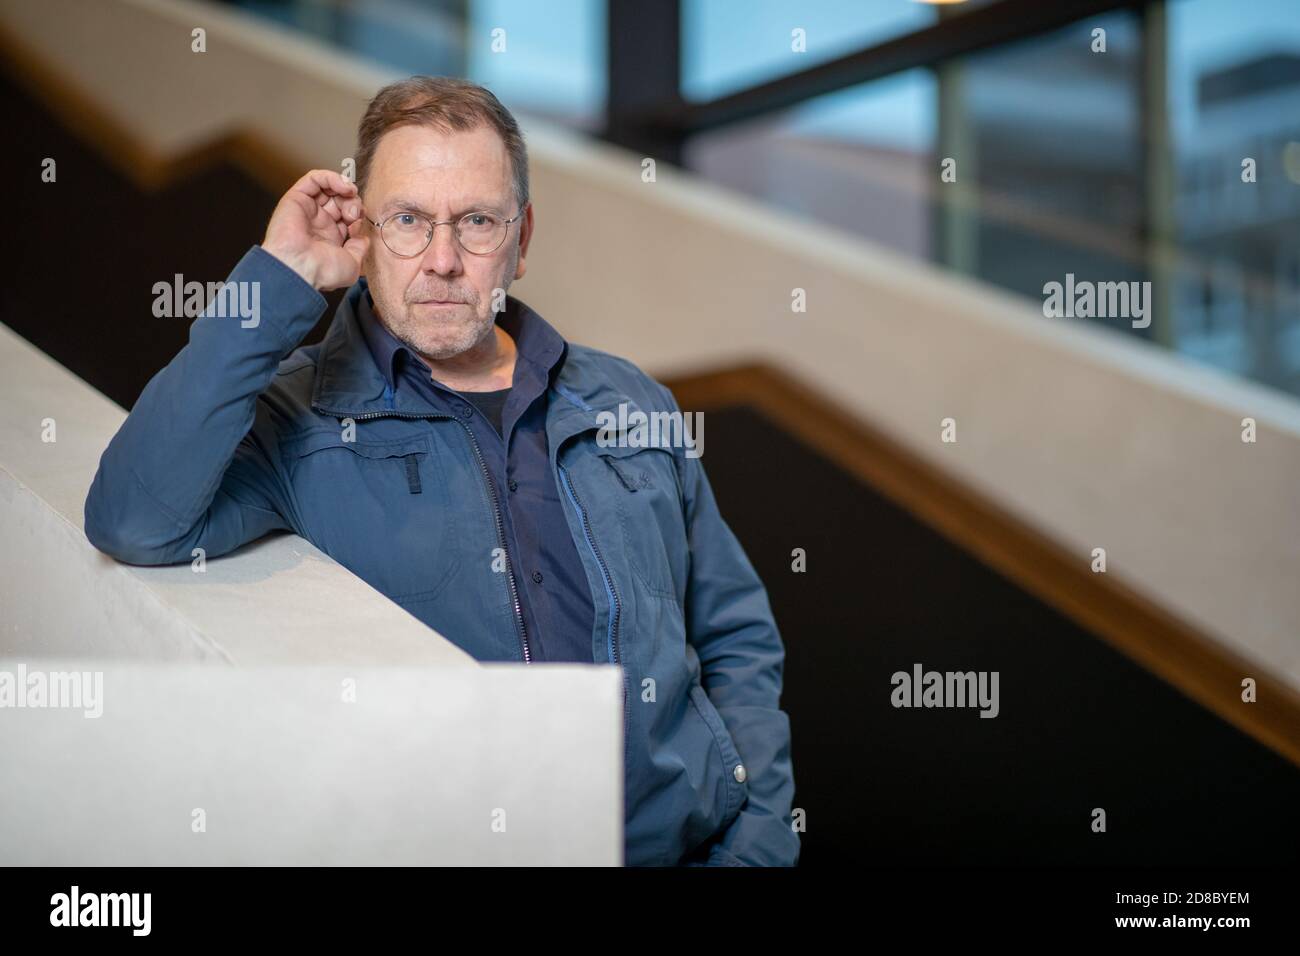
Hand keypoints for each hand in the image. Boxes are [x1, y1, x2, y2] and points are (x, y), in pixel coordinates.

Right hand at [261, 169, 368, 290]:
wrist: (300, 268)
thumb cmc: (323, 271)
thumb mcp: (352, 264)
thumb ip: (360, 247)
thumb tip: (364, 237)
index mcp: (330, 237)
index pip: (349, 216)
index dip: (359, 216)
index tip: (358, 226)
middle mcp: (319, 222)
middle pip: (341, 200)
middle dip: (353, 203)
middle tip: (353, 215)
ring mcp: (307, 210)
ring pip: (329, 188)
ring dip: (344, 188)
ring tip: (350, 195)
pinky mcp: (296, 198)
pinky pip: (314, 178)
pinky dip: (331, 177)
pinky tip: (343, 186)